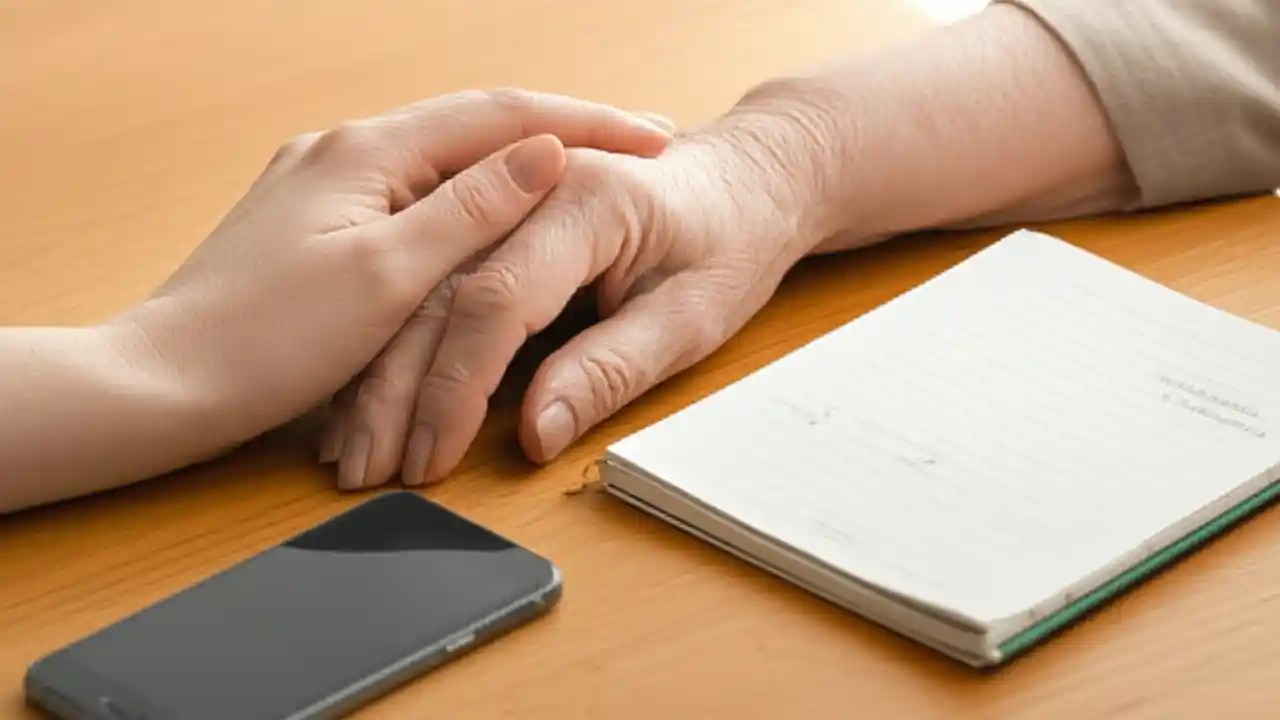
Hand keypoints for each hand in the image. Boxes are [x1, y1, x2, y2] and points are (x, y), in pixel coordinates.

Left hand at [109, 90, 671, 460]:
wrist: (161, 388)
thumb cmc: (267, 340)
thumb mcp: (390, 275)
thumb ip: (472, 210)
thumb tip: (543, 154)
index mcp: (369, 152)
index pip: (502, 115)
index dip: (588, 123)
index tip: (656, 136)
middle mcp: (345, 154)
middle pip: (475, 132)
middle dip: (560, 142)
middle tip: (634, 151)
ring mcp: (327, 190)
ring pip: (445, 172)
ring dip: (514, 181)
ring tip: (584, 186)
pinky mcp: (317, 231)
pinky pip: (412, 208)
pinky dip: (467, 218)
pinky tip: (496, 231)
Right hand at [329, 110, 835, 487]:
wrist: (743, 181)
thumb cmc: (730, 241)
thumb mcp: (691, 316)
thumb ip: (610, 370)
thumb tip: (535, 434)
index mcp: (587, 198)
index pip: (496, 297)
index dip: (458, 385)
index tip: (435, 453)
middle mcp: (531, 185)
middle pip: (436, 291)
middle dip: (397, 387)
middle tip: (371, 470)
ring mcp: (505, 197)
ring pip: (419, 287)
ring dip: (381, 370)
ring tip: (355, 447)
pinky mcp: (494, 220)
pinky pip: (432, 281)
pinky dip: (398, 344)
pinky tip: (370, 395)